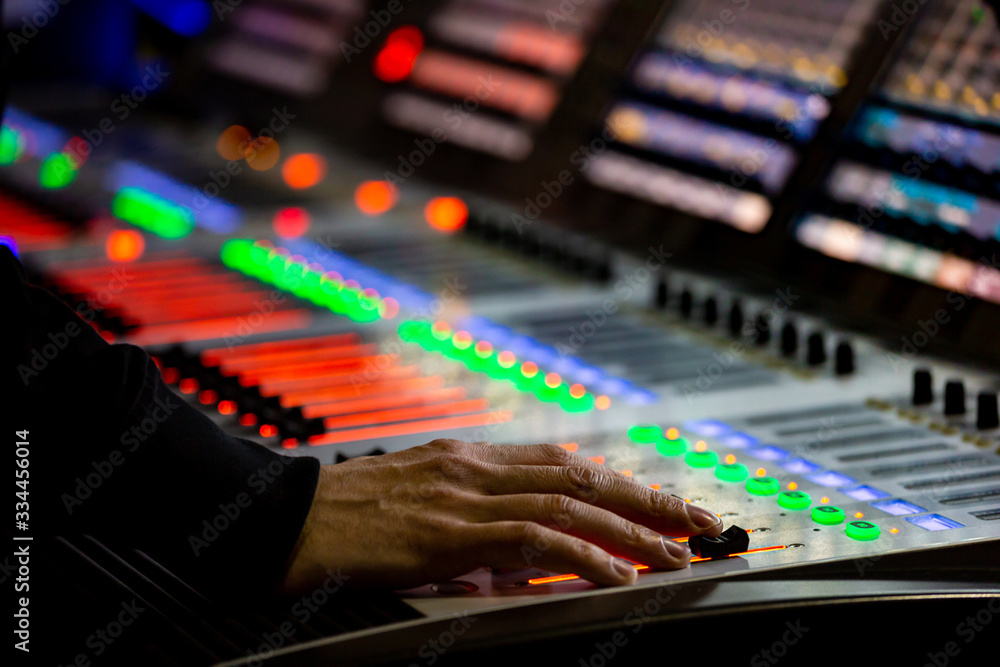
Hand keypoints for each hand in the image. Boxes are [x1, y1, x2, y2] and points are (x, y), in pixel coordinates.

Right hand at [280, 439, 723, 592]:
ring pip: (567, 502)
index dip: (616, 479)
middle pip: (579, 474)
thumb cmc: (344, 516)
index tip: (656, 500)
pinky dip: (581, 554)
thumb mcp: (418, 507)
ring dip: (629, 528)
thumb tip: (518, 557)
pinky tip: (615, 573)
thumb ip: (472, 522)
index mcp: (469, 458)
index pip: (561, 461)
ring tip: (674, 552)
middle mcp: (474, 467)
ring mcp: (463, 494)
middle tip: (696, 520)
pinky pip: (531, 539)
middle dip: (645, 498)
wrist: (286, 518)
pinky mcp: (447, 530)